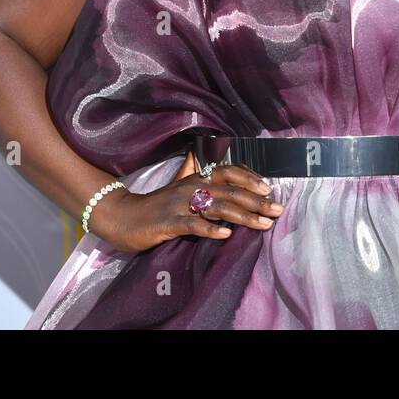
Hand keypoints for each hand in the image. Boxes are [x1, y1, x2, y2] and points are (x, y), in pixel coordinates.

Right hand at [92, 150, 283, 252]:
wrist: (121, 217)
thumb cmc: (155, 205)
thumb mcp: (177, 186)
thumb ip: (195, 174)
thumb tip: (209, 162)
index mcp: (196, 178)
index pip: (228, 172)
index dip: (250, 179)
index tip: (270, 189)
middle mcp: (191, 187)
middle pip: (230, 191)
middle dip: (257, 201)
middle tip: (277, 210)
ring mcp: (179, 204)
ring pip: (217, 207)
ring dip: (243, 216)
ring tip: (262, 225)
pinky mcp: (168, 222)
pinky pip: (192, 224)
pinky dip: (210, 230)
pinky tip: (225, 236)